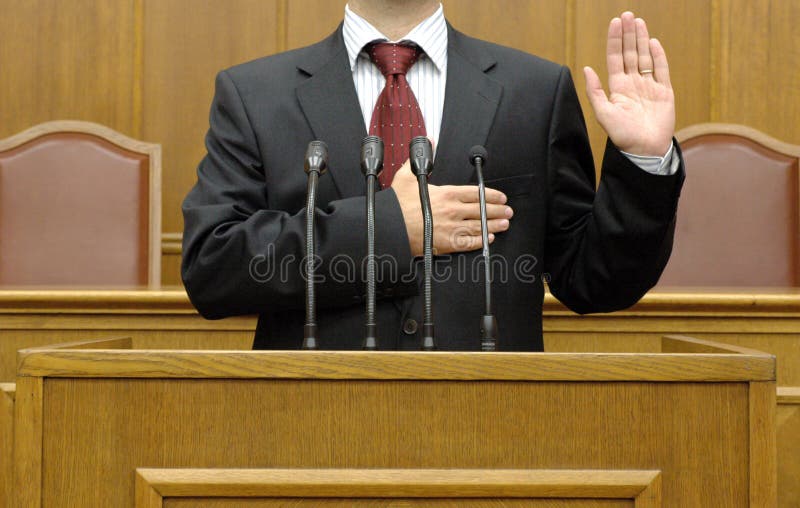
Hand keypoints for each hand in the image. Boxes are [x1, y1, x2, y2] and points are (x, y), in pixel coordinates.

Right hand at [390, 161, 512, 256]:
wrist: (390, 227)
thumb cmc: (397, 205)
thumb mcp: (407, 176)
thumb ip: (422, 159)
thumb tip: (429, 141)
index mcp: (447, 194)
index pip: (476, 193)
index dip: (491, 195)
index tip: (500, 196)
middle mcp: (453, 210)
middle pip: (482, 209)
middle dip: (498, 210)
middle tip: (507, 210)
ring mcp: (452, 228)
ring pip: (479, 225)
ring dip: (494, 225)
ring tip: (504, 224)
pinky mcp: (447, 244)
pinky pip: (469, 243)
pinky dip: (481, 241)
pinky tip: (488, 239)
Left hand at [583, 11, 674, 155]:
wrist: (645, 150)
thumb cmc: (622, 136)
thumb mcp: (603, 113)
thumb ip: (595, 91)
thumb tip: (586, 69)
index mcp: (618, 88)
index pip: (615, 59)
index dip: (614, 41)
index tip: (614, 23)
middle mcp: (633, 84)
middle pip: (630, 53)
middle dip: (628, 34)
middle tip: (627, 15)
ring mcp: (649, 86)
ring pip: (645, 57)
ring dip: (641, 39)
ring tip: (638, 22)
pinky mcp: (664, 92)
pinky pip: (661, 70)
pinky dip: (658, 56)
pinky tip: (653, 42)